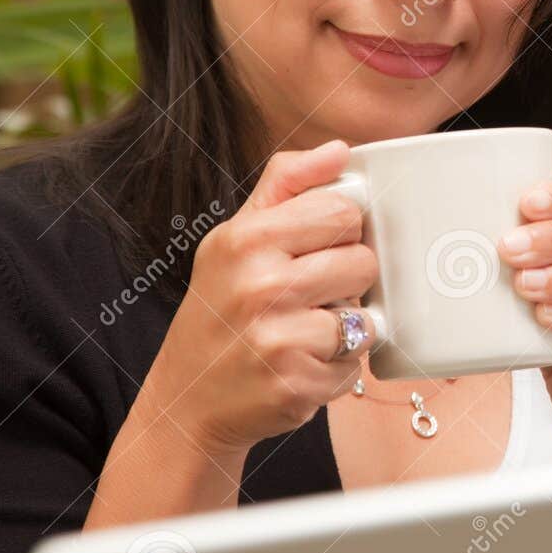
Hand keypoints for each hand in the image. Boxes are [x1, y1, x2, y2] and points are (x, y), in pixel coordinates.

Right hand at [143, 140, 378, 454]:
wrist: (187, 402)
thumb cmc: (220, 310)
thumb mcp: (237, 236)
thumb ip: (288, 184)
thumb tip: (340, 150)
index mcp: (246, 239)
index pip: (343, 211)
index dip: (342, 232)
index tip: (318, 249)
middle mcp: (259, 286)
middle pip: (363, 262)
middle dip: (347, 281)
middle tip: (308, 297)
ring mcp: (277, 339)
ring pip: (364, 316)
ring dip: (344, 328)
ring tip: (302, 332)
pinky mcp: (296, 385)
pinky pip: (355, 365)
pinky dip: (336, 370)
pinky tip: (298, 366)